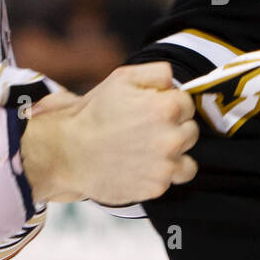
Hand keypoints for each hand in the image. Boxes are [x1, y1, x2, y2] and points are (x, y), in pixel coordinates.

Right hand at [20, 63, 197, 205]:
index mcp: (166, 108)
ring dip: (174, 156)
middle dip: (173, 130)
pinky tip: (140, 167)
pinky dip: (160, 175)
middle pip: (191, 131)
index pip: (187, 104)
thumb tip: (174, 81)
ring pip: (189, 160)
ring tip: (148, 152)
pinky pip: (172, 180)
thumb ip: (157, 72)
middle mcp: (171, 138)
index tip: (152, 111)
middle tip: (146, 132)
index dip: (169, 105)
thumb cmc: (94, 115)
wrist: (68, 152)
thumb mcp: (122, 78)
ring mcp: (165, 165)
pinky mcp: (157, 187)